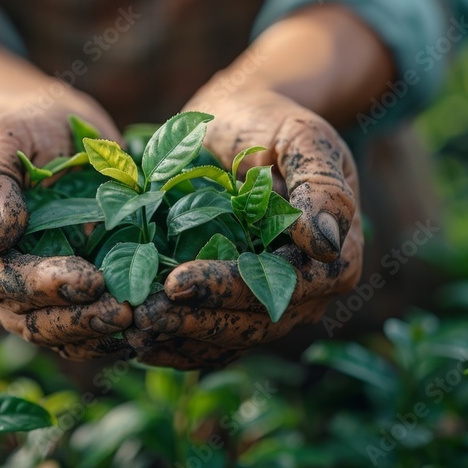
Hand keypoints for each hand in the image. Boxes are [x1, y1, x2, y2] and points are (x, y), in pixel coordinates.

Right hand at [0, 100, 133, 359]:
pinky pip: (82, 336)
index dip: (45, 285)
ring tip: (142, 326)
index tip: (91, 280)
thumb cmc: (27, 131)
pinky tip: (145, 333)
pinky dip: (111, 338)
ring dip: (99, 335)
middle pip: (31, 319)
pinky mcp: (63, 305)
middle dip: (79, 319)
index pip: (5, 280)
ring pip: (58, 335)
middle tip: (126, 312)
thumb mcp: (3, 138)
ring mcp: (28, 301)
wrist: (59, 134)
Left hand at [132, 89, 362, 368]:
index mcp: (336, 255)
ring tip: (131, 327)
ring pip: (232, 338)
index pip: (286, 286)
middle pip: (256, 322)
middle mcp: (310, 290)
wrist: (239, 122)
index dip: (230, 290)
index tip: (175, 283)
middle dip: (197, 320)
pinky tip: (139, 342)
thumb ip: (320, 187)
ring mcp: (273, 301)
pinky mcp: (239, 305)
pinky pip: (214, 339)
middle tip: (141, 313)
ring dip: (182, 337)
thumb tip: (323, 243)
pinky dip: (178, 345)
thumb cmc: (271, 123)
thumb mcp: (302, 138)